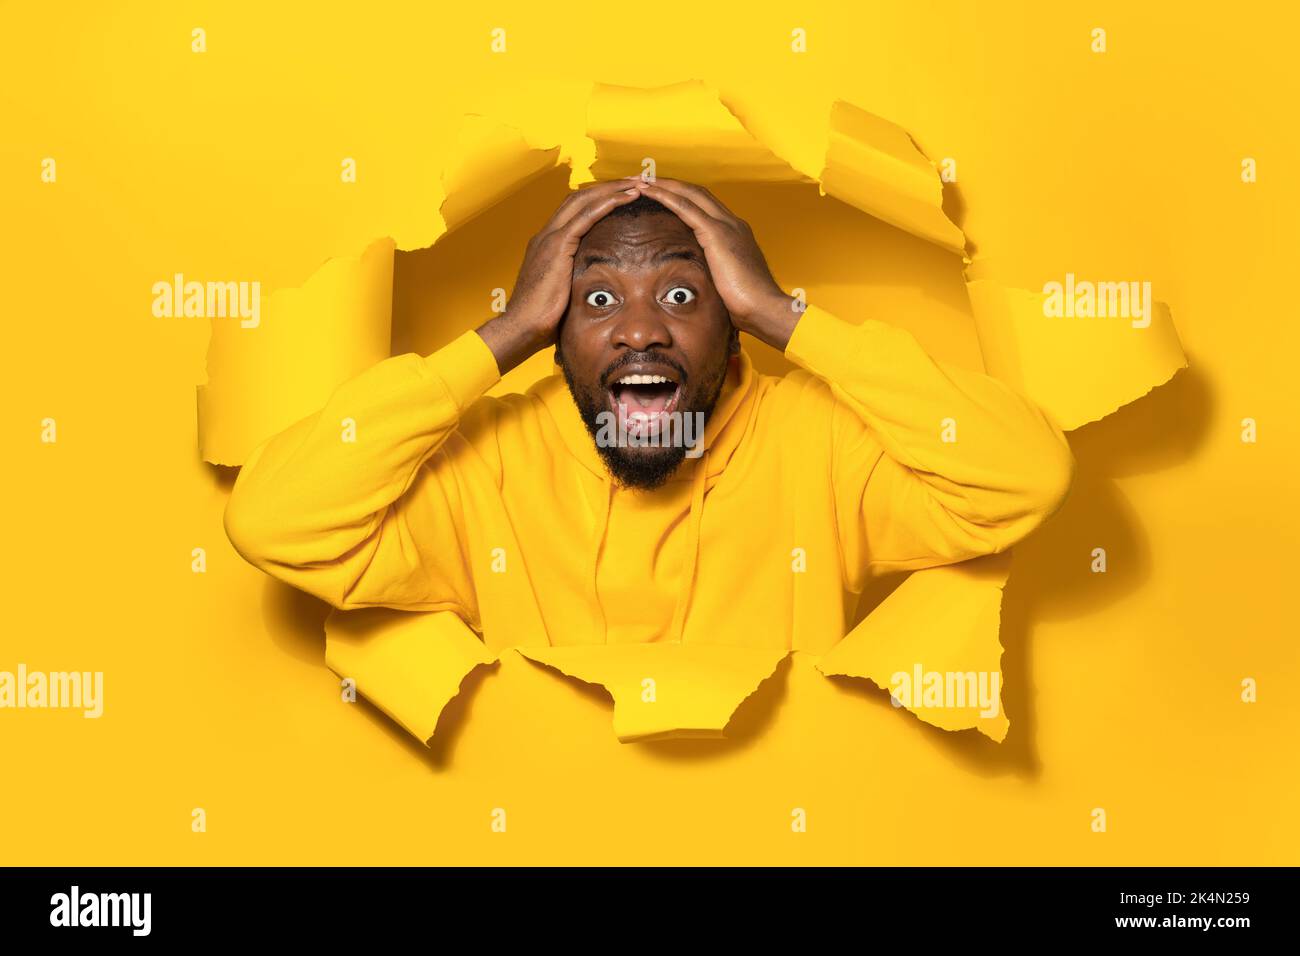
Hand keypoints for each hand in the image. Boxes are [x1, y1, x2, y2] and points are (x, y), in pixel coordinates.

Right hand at [476, 179, 643, 373]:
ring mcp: (549, 238)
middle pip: (580, 197)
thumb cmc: (540, 319)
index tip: (622, 196)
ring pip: (584, 200)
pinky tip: (627, 198)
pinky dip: (607, 203)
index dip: (599, 199)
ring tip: (637, 184)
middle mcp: (546, 235)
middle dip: (609, 187)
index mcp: (546, 244)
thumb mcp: (560, 293)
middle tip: (635, 181)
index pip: (574, 210)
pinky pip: (585, 216)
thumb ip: (573, 281)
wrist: (521, 327)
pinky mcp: (557, 246)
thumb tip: (592, 288)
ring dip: (612, 189)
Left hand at [636, 179, 799, 350]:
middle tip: (644, 179)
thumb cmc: (748, 306)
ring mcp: (726, 225)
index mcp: (735, 234)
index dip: (682, 198)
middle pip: (696, 193)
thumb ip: (714, 276)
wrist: (764, 308)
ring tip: (641, 180)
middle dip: (670, 184)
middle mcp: (732, 223)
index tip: (661, 195)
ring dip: (664, 184)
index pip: (705, 206)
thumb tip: (700, 286)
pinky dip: (666, 196)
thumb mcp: (727, 285)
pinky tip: (649, 191)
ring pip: (690, 194)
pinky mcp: (717, 233)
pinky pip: (686, 207)